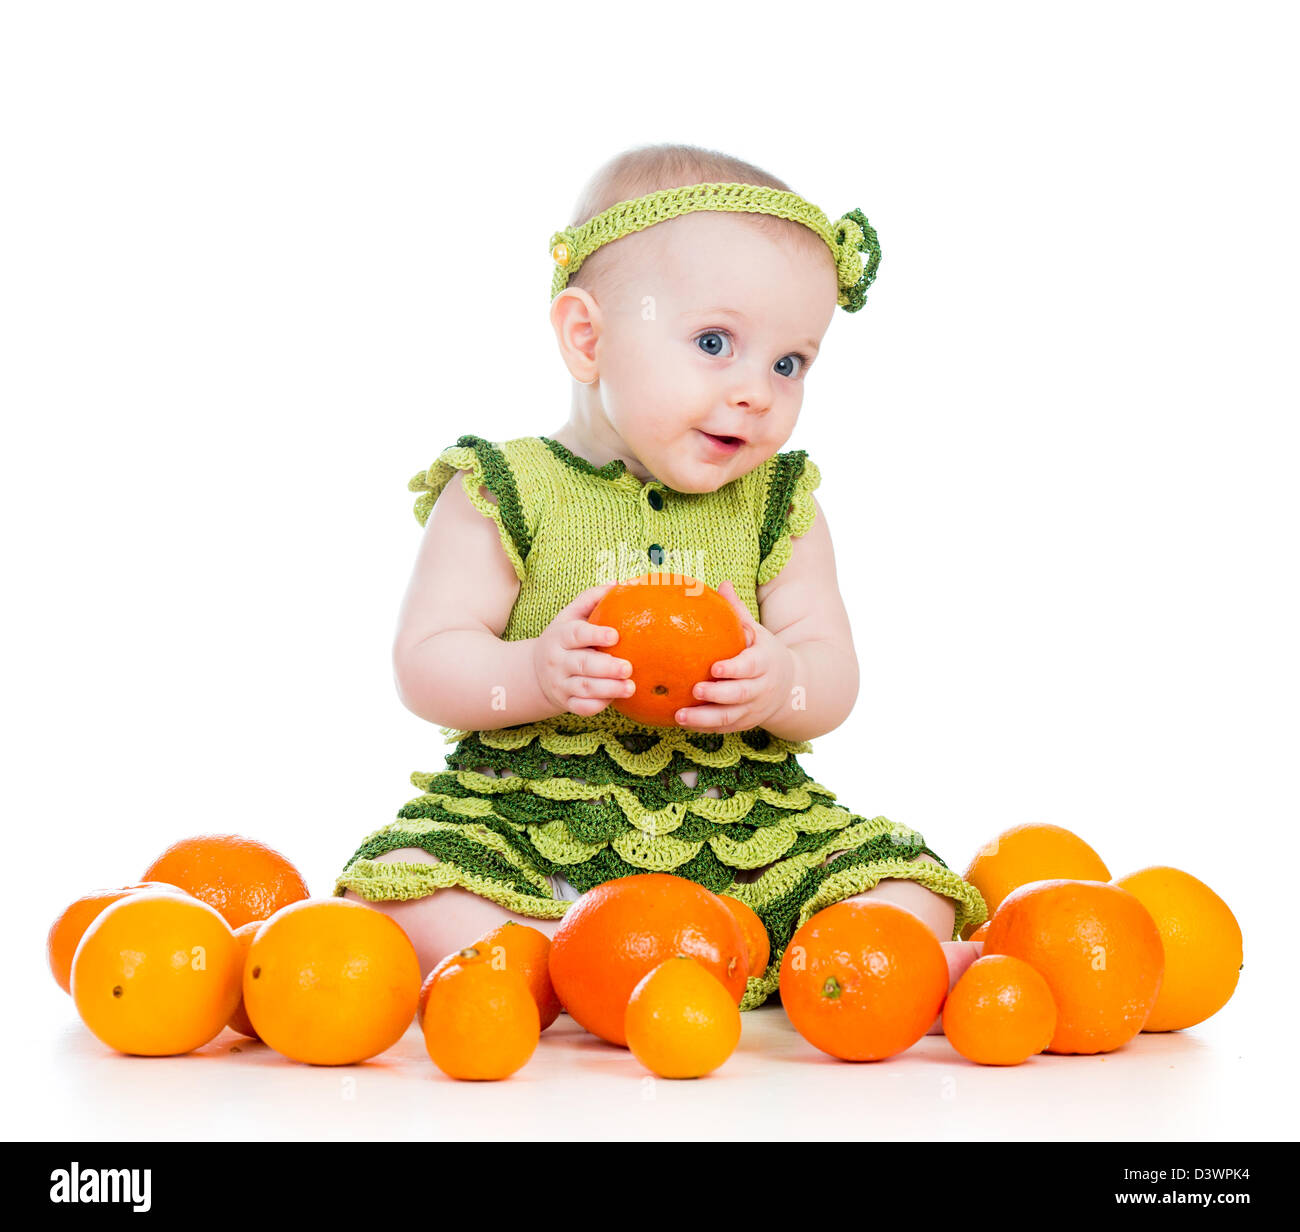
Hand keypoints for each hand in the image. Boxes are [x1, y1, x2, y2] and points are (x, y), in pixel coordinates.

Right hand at [531, 582, 635, 717]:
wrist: (536, 672)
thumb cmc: (565, 639)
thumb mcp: (570, 615)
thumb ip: (592, 599)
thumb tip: (620, 584)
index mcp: (561, 636)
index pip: (576, 634)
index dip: (595, 634)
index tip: (615, 636)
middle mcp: (558, 661)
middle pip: (582, 664)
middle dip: (606, 667)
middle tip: (628, 667)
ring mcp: (561, 683)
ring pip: (584, 688)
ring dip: (608, 689)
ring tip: (630, 687)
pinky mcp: (565, 702)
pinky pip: (582, 707)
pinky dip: (598, 705)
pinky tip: (615, 699)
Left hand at [674, 579, 794, 733]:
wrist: (792, 688)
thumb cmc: (763, 654)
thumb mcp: (758, 633)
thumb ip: (738, 613)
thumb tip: (723, 584)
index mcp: (764, 663)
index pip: (750, 666)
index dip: (734, 669)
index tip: (714, 668)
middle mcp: (760, 688)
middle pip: (739, 694)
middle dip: (717, 694)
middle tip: (694, 689)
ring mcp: (751, 709)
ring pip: (729, 717)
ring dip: (704, 717)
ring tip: (680, 715)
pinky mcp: (743, 723)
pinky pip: (722, 728)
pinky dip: (702, 727)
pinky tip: (680, 723)